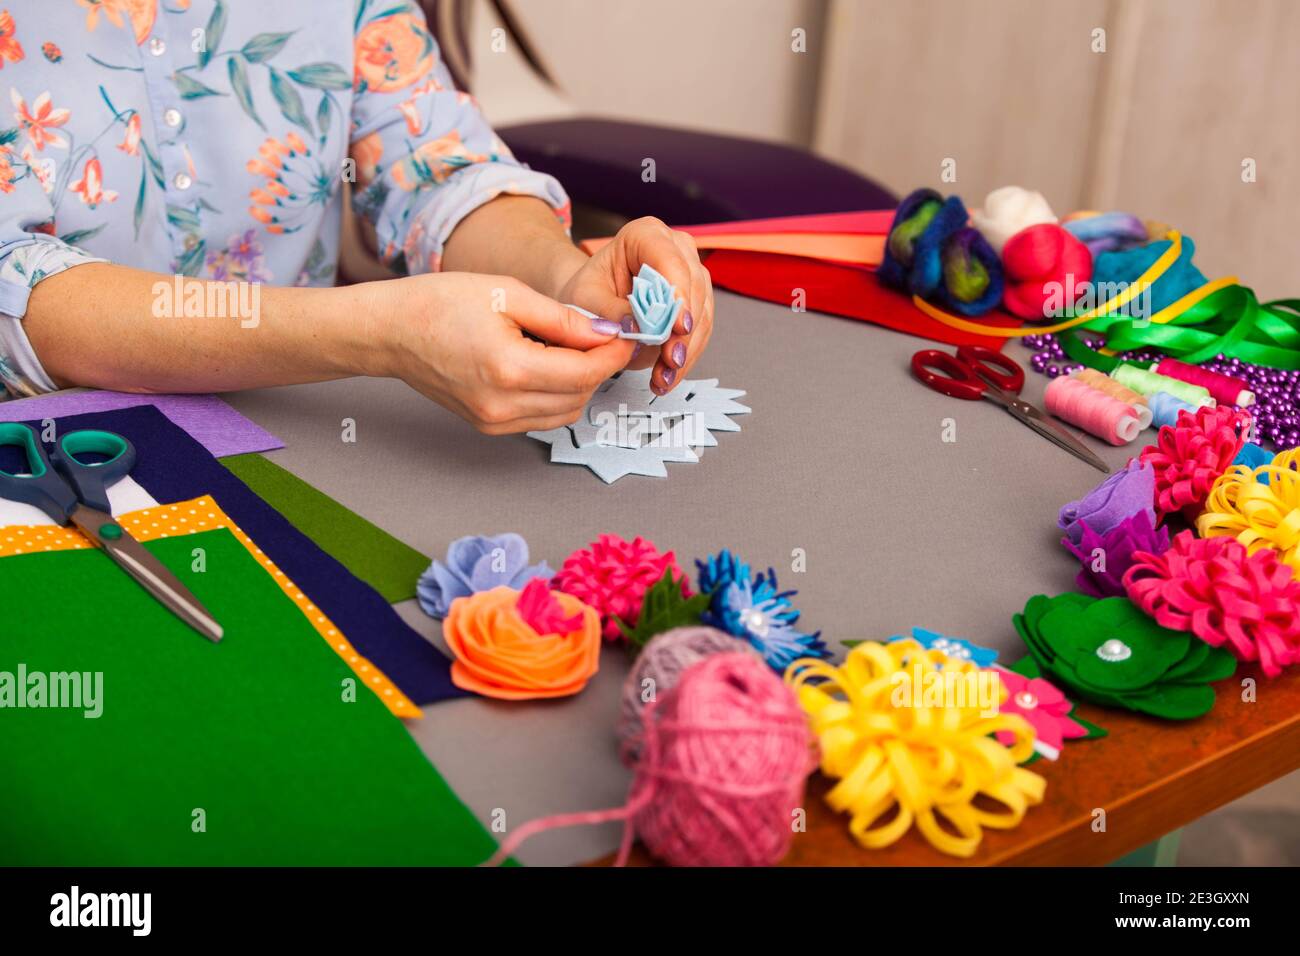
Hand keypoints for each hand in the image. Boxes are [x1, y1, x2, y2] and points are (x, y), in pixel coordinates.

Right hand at [373, 272, 635, 433]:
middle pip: (580, 395)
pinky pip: (542, 416)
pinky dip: (556, 395)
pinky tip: (547, 365)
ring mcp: (495, 422)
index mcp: (509, 369)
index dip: (612, 354)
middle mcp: (503, 406)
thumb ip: (562, 318)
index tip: (624, 334)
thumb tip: (605, 333)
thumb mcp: (507, 294)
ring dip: (579, 383)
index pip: (585, 372)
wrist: (391, 332)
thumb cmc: (440, 303)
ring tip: (570, 348)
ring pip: (565, 412)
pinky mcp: (490, 426)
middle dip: (598, 367)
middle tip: (599, 336)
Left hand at [555, 217, 714, 394]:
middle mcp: (675, 248)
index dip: (678, 294)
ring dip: (686, 350)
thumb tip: (637, 327)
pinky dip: (685, 356)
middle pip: (693, 288)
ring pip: (702, 313)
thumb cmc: (587, 293)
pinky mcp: (696, 302)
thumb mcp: (586, 300)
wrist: (592, 301)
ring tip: (664, 377)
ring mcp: (690, 274)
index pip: (669, 259)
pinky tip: (668, 376)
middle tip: (669, 361)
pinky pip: (700, 331)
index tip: (677, 328)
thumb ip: (609, 311)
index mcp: (644, 235)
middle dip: (683, 331)